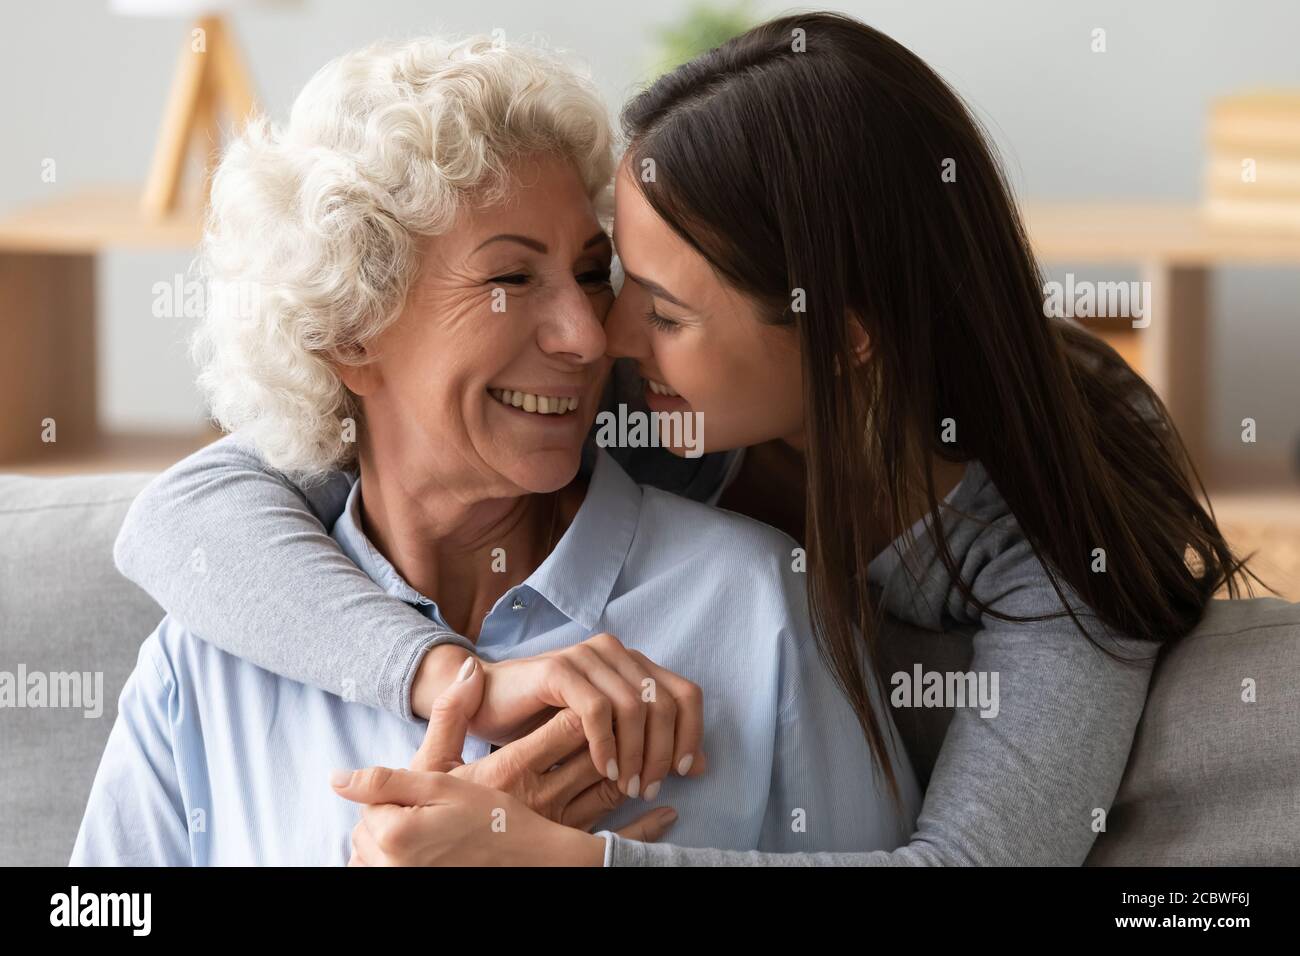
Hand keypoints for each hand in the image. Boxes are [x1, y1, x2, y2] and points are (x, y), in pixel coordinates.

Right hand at [334, 664, 678, 864]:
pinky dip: (642, 827)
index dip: (603, 706)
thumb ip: (451, 711)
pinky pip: (609, 834)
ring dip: (639, 771)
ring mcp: (547, 826)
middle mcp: (532, 797)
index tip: (620, 691)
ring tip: (665, 758)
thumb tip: (468, 667)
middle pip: (597, 756)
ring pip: (607, 791)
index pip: (569, 726)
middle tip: (651, 716)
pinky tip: (665, 815)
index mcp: (507, 769)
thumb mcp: (431, 760)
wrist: (417, 860)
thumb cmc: (423, 807)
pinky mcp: (557, 850)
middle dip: (631, 732)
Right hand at [413, 633, 706, 800]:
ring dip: (637, 752)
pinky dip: (607, 743)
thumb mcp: (606, 736)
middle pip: (665, 701)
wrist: (483, 702)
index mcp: (631, 664)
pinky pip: (598, 709)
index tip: (683, 771)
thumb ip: (650, 744)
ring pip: (636, 706)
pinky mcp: (560, 669)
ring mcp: (587, 656)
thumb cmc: (542, 722)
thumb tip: (699, 766)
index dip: (691, 733)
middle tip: (649, 786)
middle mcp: (615, 652)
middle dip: (664, 751)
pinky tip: (605, 768)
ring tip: (628, 784)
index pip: (686, 694)